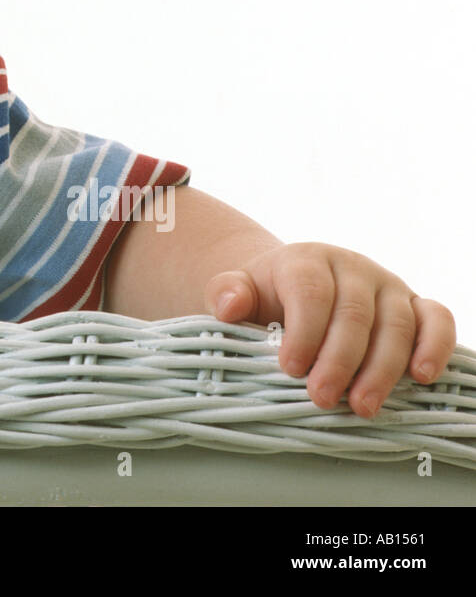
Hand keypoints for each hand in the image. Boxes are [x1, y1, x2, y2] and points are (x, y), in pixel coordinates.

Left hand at [204, 242, 456, 417]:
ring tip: (362, 406)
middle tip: (322, 398)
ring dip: (382, 369)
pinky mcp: (415, 304)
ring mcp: (387, 285)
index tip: (290, 368)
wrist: (295, 283)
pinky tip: (422, 377)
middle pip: (354, 314)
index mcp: (307, 260)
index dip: (304, 332)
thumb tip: (227, 306)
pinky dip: (436, 346)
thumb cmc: (268, 294)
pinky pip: (438, 319)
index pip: (311, 292)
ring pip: (396, 325)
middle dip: (339, 361)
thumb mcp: (240, 289)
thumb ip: (227, 293)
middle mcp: (352, 267)